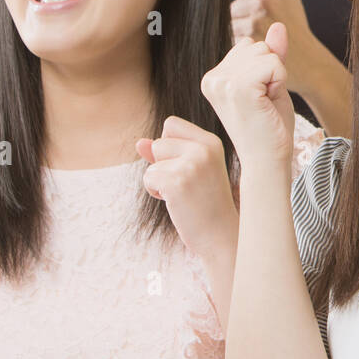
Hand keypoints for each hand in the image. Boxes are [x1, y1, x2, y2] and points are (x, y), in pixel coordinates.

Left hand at [136, 116, 237, 262]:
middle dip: (162, 164)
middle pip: (159, 142)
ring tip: (183, 195)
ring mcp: (191, 164)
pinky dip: (155, 191)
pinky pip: (148, 177)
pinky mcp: (176, 182)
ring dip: (159, 180)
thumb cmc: (206, 203)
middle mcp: (203, 149)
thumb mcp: (191, 170)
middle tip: (186, 185)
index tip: (186, 166)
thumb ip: (166, 153)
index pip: (172, 124)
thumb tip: (139, 142)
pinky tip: (176, 202)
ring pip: (152, 162)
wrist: (220, 234)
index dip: (168, 146)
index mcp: (211, 142)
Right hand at [201, 22, 295, 168]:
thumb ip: (272, 54)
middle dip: (270, 70)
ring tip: (265, 104)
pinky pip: (274, 63)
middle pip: (256, 45)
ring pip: (266, 52)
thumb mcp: (271, 83)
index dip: (265, 69)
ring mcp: (222, 82)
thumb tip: (279, 25)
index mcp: (214, 77)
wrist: (268, 160)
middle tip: (264, 102)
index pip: (248, 46)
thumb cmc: (270, 127)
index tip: (258, 98)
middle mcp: (212, 78)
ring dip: (276, 76)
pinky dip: (280, 81)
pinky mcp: (238, 88)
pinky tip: (269, 103)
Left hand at [231, 0, 326, 96]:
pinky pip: (233, 37)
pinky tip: (257, 48)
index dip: (248, 5)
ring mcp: (257, 18)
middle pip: (234, 7)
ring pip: (231, 23)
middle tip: (260, 31)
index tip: (260, 17)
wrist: (308, 60)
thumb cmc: (297, 31)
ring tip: (259, 39)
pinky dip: (241, 44)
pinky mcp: (251, 36)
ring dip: (240, 32)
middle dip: (242, 19)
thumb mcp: (292, 2)